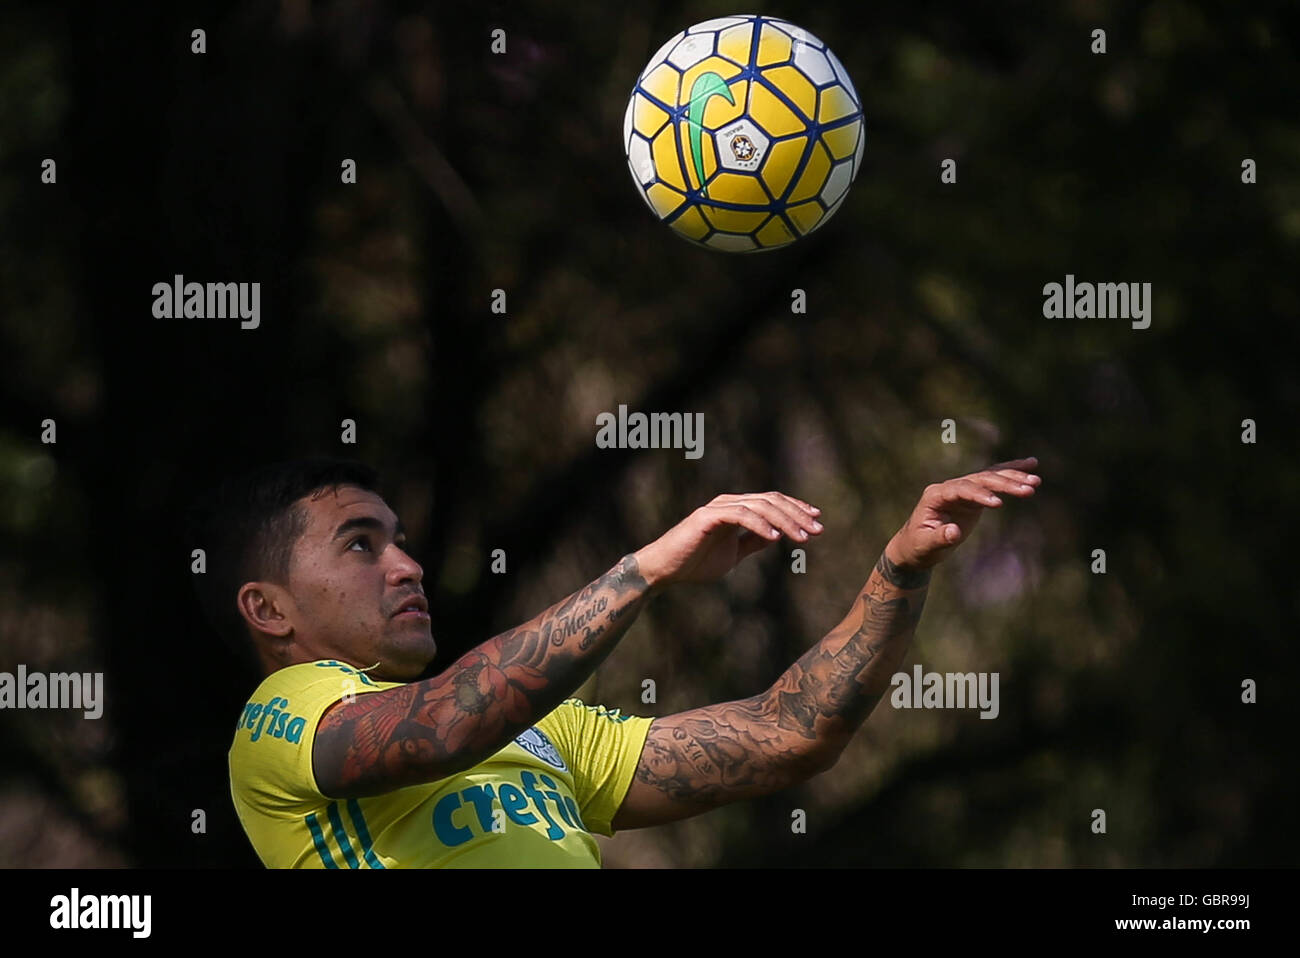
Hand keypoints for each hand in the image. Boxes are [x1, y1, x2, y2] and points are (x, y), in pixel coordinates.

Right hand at [634, 492, 822, 587]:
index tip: (817, 521)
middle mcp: (729, 503)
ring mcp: (718, 508)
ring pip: (760, 506)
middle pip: (771, 500)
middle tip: (818, 530)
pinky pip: (740, 515)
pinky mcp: (707, 517)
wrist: (665, 570)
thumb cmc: (695, 562)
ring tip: (802, 537)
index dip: (796, 509)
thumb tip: (777, 535)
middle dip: (797, 515)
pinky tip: (775, 538)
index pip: (772, 502)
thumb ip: (752, 542)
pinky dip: (760, 525)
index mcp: (736, 510)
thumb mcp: (733, 554)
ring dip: (785, 521)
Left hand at [885, 457, 1040, 570]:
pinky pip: (993, 482)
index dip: (979, 495)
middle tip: (1030, 488)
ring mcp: (961, 489)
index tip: (999, 504)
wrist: (915, 546)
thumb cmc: (918, 546)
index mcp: (935, 495)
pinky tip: (1030, 465)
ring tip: (1036, 481)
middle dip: (1005, 483)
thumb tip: (954, 532)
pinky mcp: (972, 496)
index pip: (961, 489)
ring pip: (989, 478)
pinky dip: (1011, 473)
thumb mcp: (925, 545)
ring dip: (1013, 477)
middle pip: (980, 479)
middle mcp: (949, 487)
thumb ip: (939, 538)